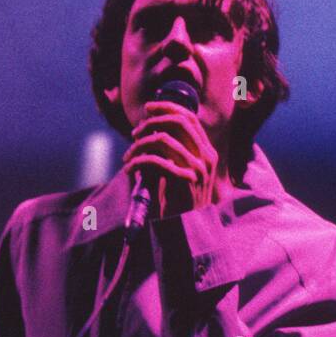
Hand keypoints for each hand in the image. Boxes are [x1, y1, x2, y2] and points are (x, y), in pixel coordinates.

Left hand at [122, 100, 218, 219]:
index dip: (168, 107)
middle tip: (135, 133)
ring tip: (128, 156)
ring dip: (139, 145)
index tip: (149, 108)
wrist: (187, 228)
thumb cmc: (179, 201)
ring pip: (163, 139)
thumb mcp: (180, 171)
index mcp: (207, 152)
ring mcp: (197, 168)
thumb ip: (173, 151)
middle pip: (177, 122)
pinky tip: (129, 169)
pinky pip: (155, 161)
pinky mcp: (184, 180)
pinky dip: (138, 162)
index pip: (189, 118)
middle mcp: (206, 157)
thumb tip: (150, 129)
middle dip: (152, 122)